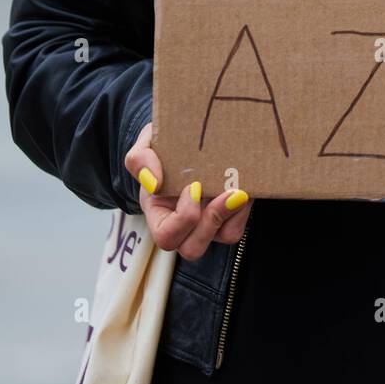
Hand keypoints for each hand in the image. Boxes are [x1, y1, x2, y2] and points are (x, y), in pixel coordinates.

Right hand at [124, 122, 251, 258]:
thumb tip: (154, 183)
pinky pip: (238, 226)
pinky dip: (243, 208)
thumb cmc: (165, 144)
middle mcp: (183, 225)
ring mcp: (208, 223)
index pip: (166, 236)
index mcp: (158, 213)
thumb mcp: (145, 144)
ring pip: (223, 237)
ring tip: (238, 188)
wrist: (191, 134)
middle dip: (211, 221)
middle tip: (224, 192)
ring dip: (232, 213)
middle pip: (193, 249)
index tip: (194, 186)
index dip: (182, 218)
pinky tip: (244, 187)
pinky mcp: (229, 217)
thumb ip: (140, 159)